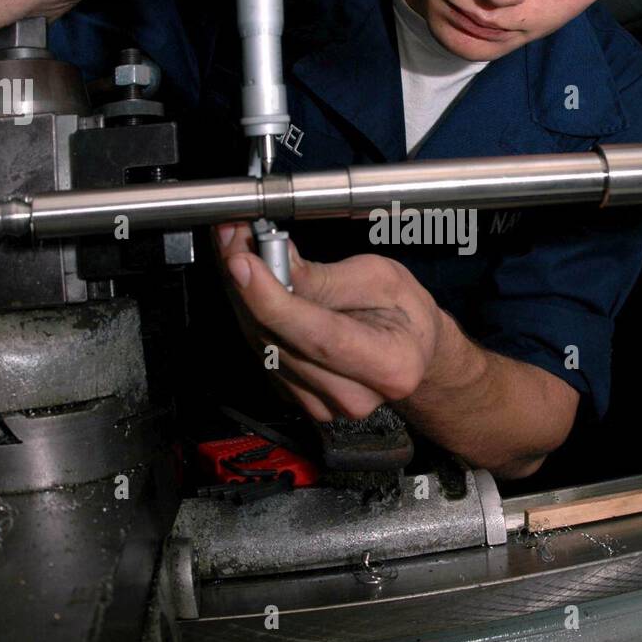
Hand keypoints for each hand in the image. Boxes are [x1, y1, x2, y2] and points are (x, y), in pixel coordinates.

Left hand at [213, 224, 445, 421]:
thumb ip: (324, 277)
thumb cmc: (403, 310)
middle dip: (247, 284)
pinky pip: (262, 354)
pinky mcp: (298, 400)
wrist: (411, 349)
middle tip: (231, 236)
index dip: (273, 300)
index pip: (317, 336)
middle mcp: (354, 396)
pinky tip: (253, 285)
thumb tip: (273, 261)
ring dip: (243, 297)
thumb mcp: (379, 277)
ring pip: (262, 346)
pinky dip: (251, 315)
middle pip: (281, 340)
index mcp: (389, 365)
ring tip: (242, 251)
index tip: (242, 263)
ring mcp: (324, 405)